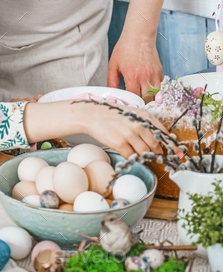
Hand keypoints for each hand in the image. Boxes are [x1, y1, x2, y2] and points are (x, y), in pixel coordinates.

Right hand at [23, 100, 168, 158]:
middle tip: (156, 156)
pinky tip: (127, 153)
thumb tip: (161, 138)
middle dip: (157, 153)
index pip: (164, 133)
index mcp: (144, 116)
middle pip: (156, 145)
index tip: (179, 153)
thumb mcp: (132, 114)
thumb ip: (146, 124)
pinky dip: (131, 157)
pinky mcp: (120, 144)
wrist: (92, 115)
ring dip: (144, 156)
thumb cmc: (112, 114)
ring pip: (145, 153)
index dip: (172, 145)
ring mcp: (130, 135)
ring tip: (137, 152)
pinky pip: (132, 157)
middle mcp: (139, 125)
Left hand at [107, 32, 162, 100]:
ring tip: (141, 95)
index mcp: (132, 77)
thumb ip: (112, 81)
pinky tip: (146, 84)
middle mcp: (145, 78)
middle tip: (134, 101)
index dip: (130, 103)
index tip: (127, 103)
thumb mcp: (113, 64)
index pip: (134, 98)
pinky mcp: (160, 71)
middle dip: (140, 102)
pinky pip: (159, 86)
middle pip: (146, 100)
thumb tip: (111, 92)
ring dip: (148, 97)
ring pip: (155, 95)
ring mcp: (155, 75)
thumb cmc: (125, 48)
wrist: (139, 36)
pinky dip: (154, 88)